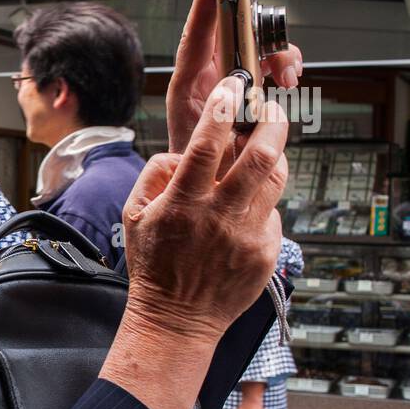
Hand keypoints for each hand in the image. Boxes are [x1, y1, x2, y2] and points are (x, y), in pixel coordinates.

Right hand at [121, 75, 288, 342]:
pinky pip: (272, 212)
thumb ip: (154, 175)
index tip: (231, 88)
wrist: (177, 319)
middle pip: (259, 157)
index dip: (221, 111)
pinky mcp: (266, 252)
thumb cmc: (154, 266)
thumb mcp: (134, 217)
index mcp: (182, 205)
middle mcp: (218, 217)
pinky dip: (262, 202)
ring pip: (276, 179)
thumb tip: (182, 152)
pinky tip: (247, 207)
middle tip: (271, 107)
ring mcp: (247, 236)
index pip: (205, 146)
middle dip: (271, 122)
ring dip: (275, 155)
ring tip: (268, 145)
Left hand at [167, 0, 303, 157]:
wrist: (214, 194)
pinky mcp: (256, 92)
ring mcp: (235, 83)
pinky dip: (286, 67)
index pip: (196, 36)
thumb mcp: (200, 145)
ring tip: (287, 74)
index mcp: (188, 86)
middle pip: (235, 32)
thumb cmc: (199, 168)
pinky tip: (291, 80)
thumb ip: (218, 117)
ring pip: (260, 46)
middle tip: (271, 34)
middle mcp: (211, 79)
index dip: (207, 2)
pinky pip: (274, 66)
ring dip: (279, 51)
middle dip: (258, 25)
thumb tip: (250, 97)